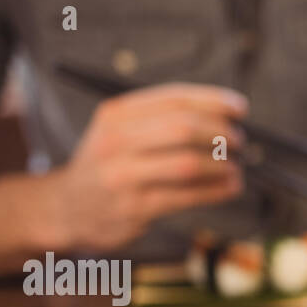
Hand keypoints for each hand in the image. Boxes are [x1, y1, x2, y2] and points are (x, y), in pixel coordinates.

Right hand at [48, 83, 247, 250]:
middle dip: (220, 133)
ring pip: (186, 163)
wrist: (66, 208)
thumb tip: (224, 117)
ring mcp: (124, 175)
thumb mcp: (120, 132)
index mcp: (116, 114)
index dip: (213, 101)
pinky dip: (216, 190)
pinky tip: (230, 187)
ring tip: (235, 168)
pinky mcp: (135, 208)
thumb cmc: (110, 166)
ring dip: (221, 165)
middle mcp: (116, 141)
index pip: (173, 98)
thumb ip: (161, 120)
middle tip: (239, 142)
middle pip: (182, 128)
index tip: (240, 109)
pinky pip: (186, 196)